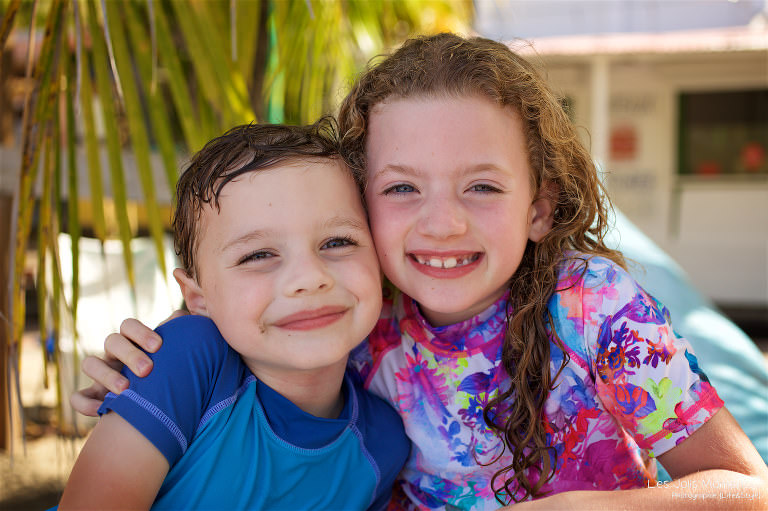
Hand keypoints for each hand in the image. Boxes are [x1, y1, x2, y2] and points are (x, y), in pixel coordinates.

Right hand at [70, 311, 187, 416]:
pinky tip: (101, 410)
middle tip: (148, 370)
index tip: (158, 346)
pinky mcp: (91, 396)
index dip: (140, 332)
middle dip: (129, 354)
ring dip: (106, 375)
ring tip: (125, 389)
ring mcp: (100, 374)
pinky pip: (77, 397)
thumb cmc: (167, 371)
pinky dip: (84, 403)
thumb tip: (183, 316)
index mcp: (133, 341)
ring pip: (90, 363)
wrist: (157, 405)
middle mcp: (114, 354)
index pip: (128, 326)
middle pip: (112, 341)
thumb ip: (178, 334)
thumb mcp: (173, 353)